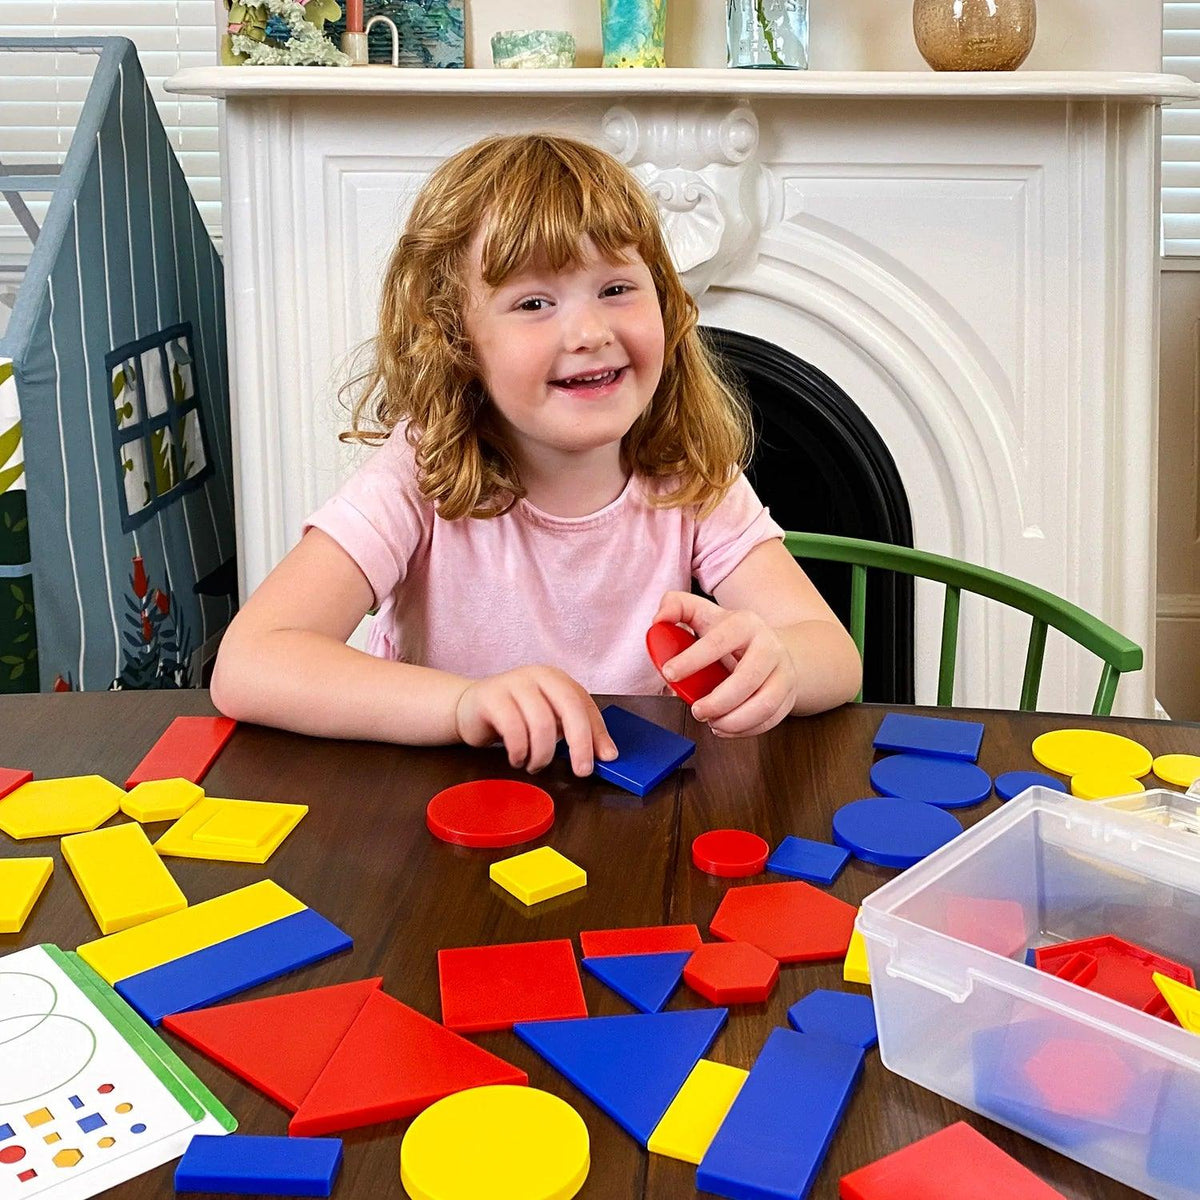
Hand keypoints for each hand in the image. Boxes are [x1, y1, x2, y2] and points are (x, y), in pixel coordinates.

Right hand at [454, 665, 618, 776]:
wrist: (469, 708)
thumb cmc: (515, 716)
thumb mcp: (550, 721)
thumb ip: (576, 733)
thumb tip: (607, 755)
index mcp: (557, 679)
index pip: (585, 705)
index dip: (597, 733)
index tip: (606, 759)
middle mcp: (538, 676)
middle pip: (569, 708)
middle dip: (579, 744)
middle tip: (581, 771)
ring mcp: (514, 683)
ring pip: (541, 723)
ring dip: (542, 754)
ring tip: (535, 764)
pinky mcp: (491, 697)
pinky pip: (513, 729)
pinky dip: (520, 751)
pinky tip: (517, 758)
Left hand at [652, 592, 797, 736]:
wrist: (769, 646)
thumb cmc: (729, 634)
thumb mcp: (703, 613)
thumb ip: (676, 607)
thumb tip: (659, 620)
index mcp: (745, 624)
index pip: (718, 641)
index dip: (691, 659)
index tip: (669, 674)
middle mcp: (769, 646)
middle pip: (746, 679)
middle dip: (717, 701)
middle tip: (696, 710)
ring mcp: (783, 672)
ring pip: (764, 704)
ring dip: (733, 720)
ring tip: (711, 721)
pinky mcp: (788, 695)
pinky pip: (770, 720)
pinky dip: (744, 730)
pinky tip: (725, 727)